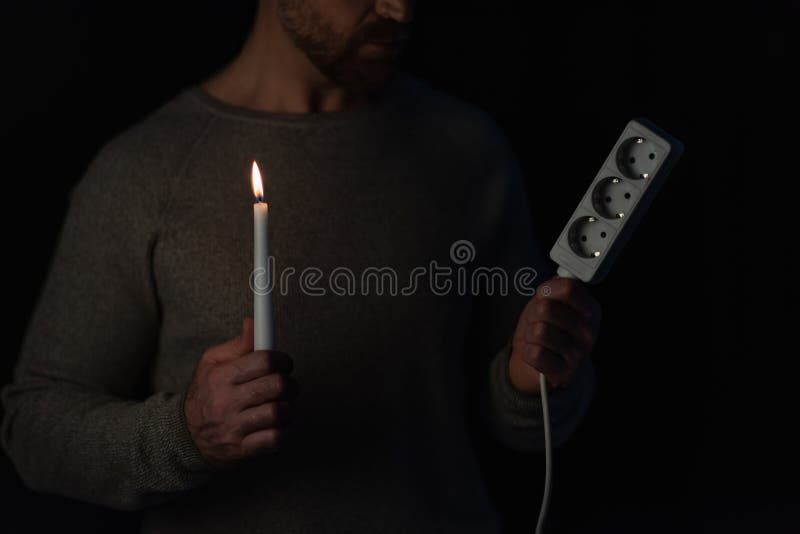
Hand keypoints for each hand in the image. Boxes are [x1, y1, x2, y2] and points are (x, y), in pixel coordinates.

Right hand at [184, 317, 298, 469]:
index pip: (264, 360)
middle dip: (290, 384)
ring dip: (288, 409)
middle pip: (277, 386)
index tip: (285, 364)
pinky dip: (284, 431)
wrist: (185, 438)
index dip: (282, 359)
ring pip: (278, 412)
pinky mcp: (241, 449)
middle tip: (287, 386)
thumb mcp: (212, 363)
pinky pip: (275, 439)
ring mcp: (233, 427)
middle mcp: (226, 402)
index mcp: (221, 377)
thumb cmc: (206, 395)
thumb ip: (238, 344)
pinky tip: (278, 426)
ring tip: (282, 407)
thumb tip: (253, 322)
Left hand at [508, 275, 601, 393]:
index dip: (547, 291)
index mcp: (591, 311)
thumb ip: (555, 288)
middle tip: (538, 323)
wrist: (542, 364)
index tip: (544, 298)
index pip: (568, 288)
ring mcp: (579, 355)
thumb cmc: (547, 328)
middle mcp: (589, 333)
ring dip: (530, 334)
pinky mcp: (564, 374)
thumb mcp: (551, 302)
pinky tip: (538, 354)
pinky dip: (528, 352)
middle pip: (545, 308)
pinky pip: (534, 353)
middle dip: (533, 314)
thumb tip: (555, 282)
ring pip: (538, 331)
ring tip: (538, 339)